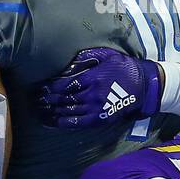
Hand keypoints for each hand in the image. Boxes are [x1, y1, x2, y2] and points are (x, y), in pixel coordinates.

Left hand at [37, 46, 160, 128]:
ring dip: (50, 111)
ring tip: (37, 109)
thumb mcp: (107, 55)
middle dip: (46, 99)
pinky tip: (50, 121)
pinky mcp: (100, 119)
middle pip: (63, 98)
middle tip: (34, 98)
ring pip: (67, 111)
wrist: (145, 86)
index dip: (49, 86)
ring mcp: (95, 109)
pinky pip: (76, 123)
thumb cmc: (125, 68)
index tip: (40, 86)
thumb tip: (67, 63)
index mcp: (92, 77)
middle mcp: (92, 94)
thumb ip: (86, 57)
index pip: (64, 84)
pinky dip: (61, 123)